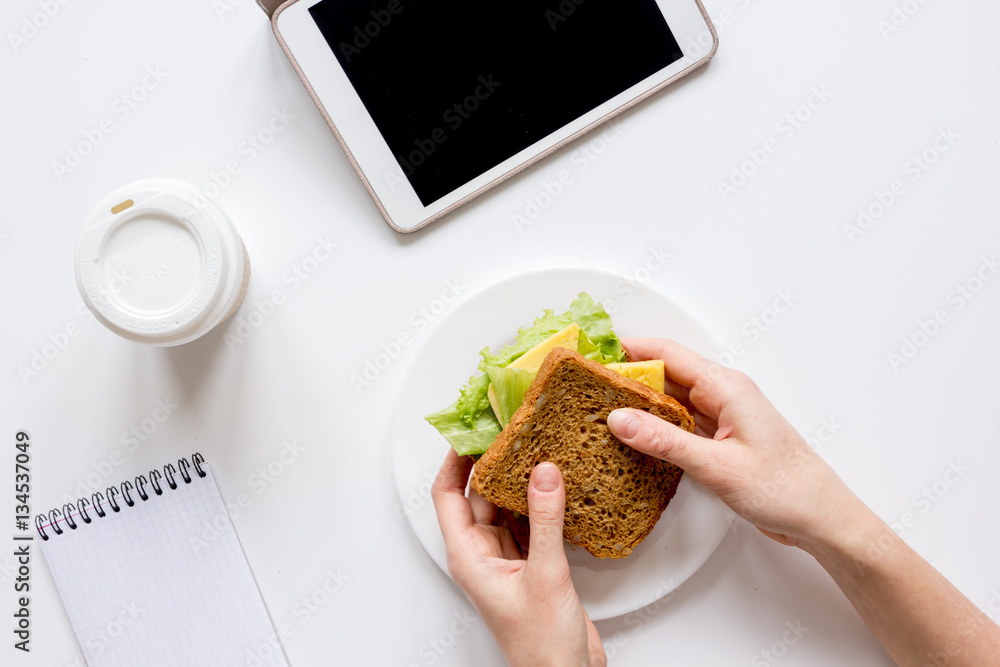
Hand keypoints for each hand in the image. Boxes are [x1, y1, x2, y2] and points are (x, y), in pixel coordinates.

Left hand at [432, 449, 605, 666]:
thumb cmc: (541, 645)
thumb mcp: (545, 574)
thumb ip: (546, 520)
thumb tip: (543, 473)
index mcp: (469, 558)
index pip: (447, 497)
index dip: (453, 462)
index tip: (469, 433)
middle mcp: (482, 556)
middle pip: (478, 496)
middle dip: (492, 464)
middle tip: (509, 431)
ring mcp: (506, 560)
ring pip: (505, 507)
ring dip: (518, 482)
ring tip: (533, 448)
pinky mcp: (532, 565)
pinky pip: (529, 522)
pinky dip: (539, 503)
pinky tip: (554, 485)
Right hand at [607, 337, 865, 550]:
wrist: (821, 517)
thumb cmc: (785, 488)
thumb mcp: (717, 466)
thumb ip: (665, 441)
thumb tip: (620, 419)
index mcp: (727, 388)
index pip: (669, 354)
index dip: (631, 350)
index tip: (597, 353)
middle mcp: (725, 395)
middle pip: (667, 374)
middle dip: (630, 377)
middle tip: (590, 385)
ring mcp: (724, 417)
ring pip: (673, 400)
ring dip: (642, 404)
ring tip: (604, 410)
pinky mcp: (722, 439)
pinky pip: (682, 422)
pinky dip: (658, 426)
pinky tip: (637, 437)